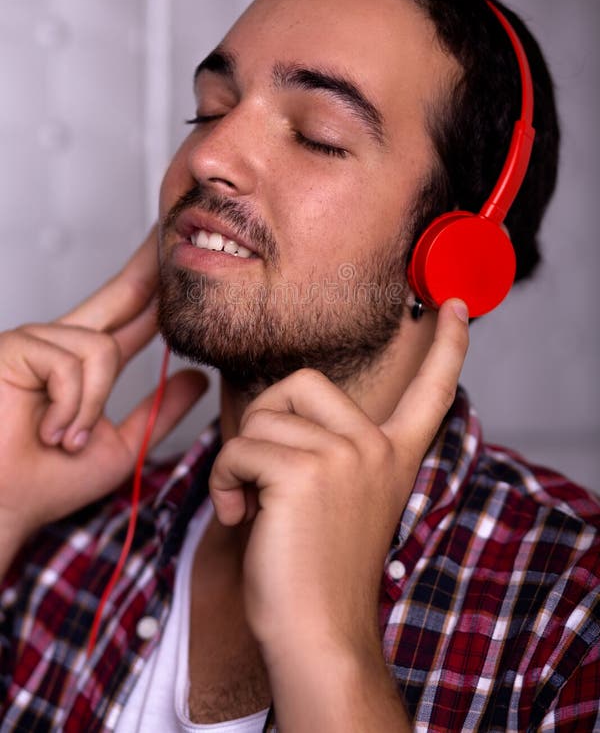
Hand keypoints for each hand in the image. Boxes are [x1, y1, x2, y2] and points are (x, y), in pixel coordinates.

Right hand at [0, 229, 207, 560]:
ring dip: (89, 407)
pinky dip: (69, 406)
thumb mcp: (121, 445)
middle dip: (148, 267)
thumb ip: (160, 411)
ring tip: (64, 439)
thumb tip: (198, 379)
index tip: (175, 259)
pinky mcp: (15, 347)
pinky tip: (50, 430)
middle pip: (118, 294)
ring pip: (102, 351)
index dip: (155, 288)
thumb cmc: (44, 484)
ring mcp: (37, 342)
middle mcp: (61, 345)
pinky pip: (71, 364)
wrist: (3, 508)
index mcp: (83, 365)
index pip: (130, 316)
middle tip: (172, 228)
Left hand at [209, 300, 468, 666]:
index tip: (456, 304)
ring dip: (238, 461)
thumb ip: (328, 450)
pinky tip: (241, 518)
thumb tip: (276, 414)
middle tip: (260, 470)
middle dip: (262, 418)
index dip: (447, 345)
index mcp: (393, 455)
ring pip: (260, 418)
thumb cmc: (315, 573)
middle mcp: (376, 448)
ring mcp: (344, 456)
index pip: (430, 390)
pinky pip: (238, 448)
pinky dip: (223, 481)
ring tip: (251, 507)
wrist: (318, 636)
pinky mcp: (305, 472)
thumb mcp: (338, 499)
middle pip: (298, 381)